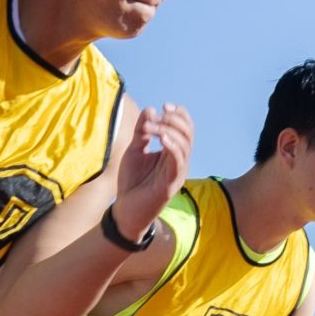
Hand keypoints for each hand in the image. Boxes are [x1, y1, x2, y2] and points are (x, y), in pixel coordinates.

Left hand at [112, 104, 194, 235]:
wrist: (126, 210)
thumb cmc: (132, 182)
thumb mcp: (134, 150)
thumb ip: (142, 131)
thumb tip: (151, 109)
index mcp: (172, 152)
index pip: (186, 128)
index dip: (179, 114)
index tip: (164, 105)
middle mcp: (179, 161)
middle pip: (189, 133)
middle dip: (174, 119)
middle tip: (158, 115)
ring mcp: (177, 173)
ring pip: (185, 145)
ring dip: (168, 130)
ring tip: (151, 127)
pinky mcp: (172, 184)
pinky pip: (179, 162)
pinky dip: (173, 147)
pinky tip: (161, 138)